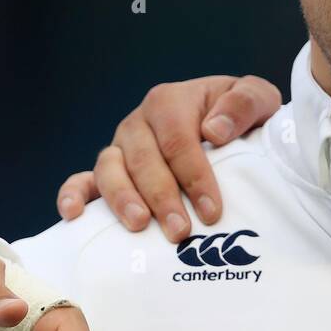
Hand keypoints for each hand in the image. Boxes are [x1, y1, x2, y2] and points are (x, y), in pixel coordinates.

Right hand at [55, 75, 281, 241]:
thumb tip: (214, 130)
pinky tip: (74, 215)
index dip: (194, 176)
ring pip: (110, 170)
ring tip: (139, 226)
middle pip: (144, 160)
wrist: (228, 122)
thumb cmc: (241, 116)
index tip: (212, 211)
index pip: (178, 141)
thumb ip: (243, 105)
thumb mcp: (257, 99)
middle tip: (181, 232)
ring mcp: (120, 146)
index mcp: (170, 101)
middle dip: (163, 198)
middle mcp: (139, 123)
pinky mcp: (107, 170)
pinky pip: (83, 180)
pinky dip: (72, 194)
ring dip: (122, 200)